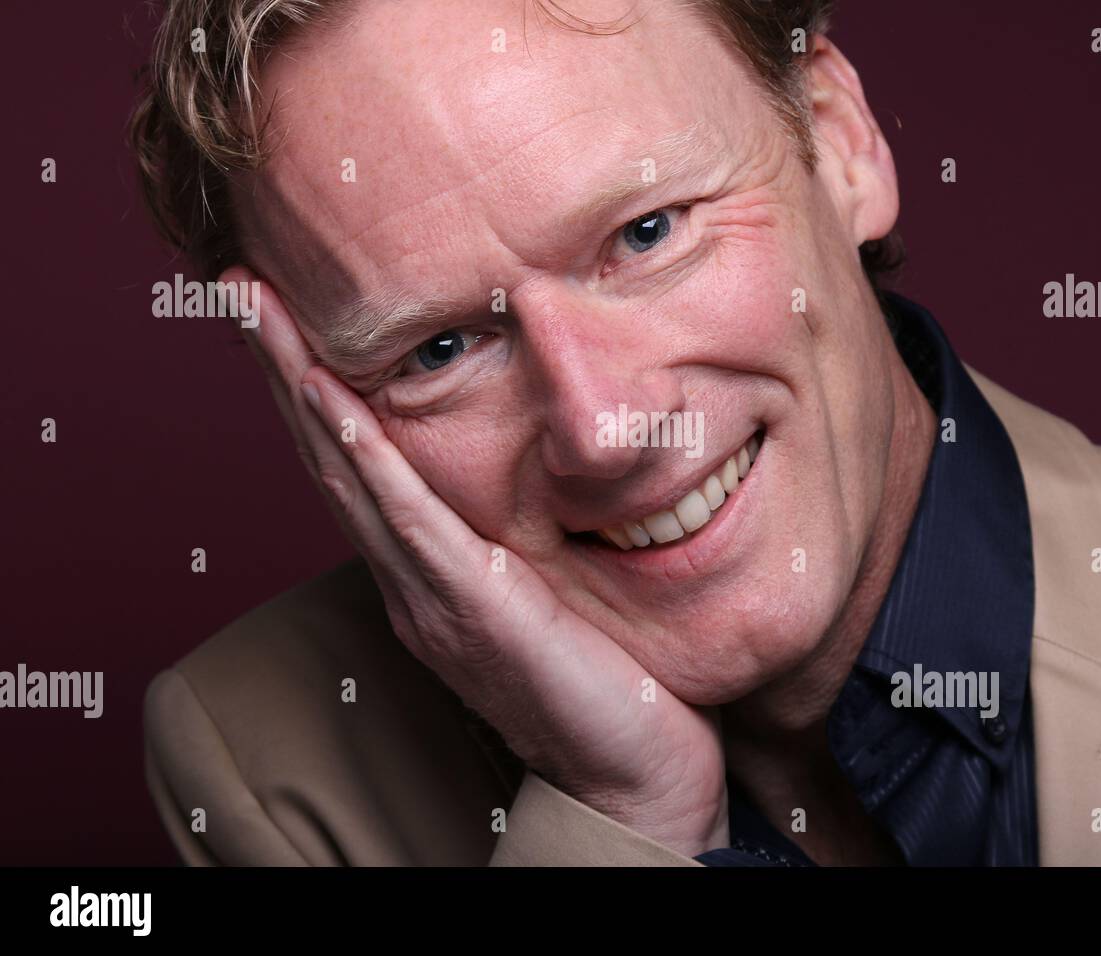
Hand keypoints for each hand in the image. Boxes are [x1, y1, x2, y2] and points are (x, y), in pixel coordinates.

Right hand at [229, 268, 727, 856]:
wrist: (628, 781)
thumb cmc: (599, 689)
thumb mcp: (542, 596)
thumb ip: (508, 544)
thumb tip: (508, 492)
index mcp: (427, 575)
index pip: (356, 467)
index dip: (312, 391)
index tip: (283, 318)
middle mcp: (411, 583)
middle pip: (330, 456)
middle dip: (281, 366)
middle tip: (237, 285)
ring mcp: (431, 597)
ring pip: (349, 473)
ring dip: (299, 385)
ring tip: (257, 311)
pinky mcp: (473, 610)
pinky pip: (409, 519)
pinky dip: (365, 454)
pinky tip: (331, 397)